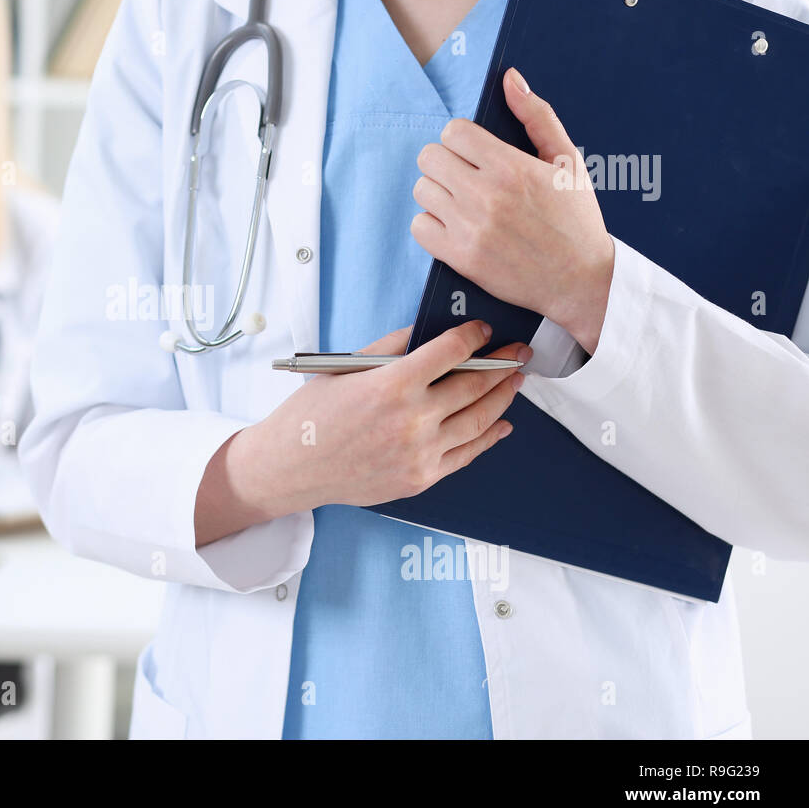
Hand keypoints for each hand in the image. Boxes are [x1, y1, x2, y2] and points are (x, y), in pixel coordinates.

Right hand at [224, 321, 529, 519]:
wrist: (290, 467)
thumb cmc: (311, 416)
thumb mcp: (344, 368)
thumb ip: (390, 348)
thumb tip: (425, 332)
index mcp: (392, 385)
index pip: (451, 352)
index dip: (473, 336)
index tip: (483, 330)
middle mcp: (412, 419)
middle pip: (474, 385)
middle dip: (502, 364)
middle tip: (517, 352)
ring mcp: (420, 453)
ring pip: (479, 420)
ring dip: (503, 397)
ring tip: (516, 381)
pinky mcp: (421, 478)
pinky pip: (466, 454)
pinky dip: (489, 437)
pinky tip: (501, 423)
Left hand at [411, 67, 614, 352]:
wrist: (580, 280)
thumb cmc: (575, 219)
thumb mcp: (567, 161)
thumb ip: (537, 116)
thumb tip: (510, 79)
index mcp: (510, 167)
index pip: (453, 132)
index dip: (461, 139)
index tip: (474, 152)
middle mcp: (486, 196)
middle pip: (430, 158)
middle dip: (446, 162)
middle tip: (466, 176)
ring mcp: (469, 228)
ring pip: (422, 190)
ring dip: (438, 192)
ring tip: (463, 201)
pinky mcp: (459, 257)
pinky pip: (419, 226)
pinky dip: (431, 223)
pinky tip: (455, 224)